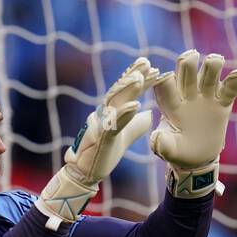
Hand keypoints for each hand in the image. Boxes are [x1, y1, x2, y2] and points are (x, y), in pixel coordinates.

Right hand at [36, 57, 158, 227]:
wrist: (86, 173)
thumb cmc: (102, 155)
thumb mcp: (124, 136)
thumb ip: (135, 124)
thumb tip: (149, 113)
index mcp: (111, 113)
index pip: (125, 92)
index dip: (137, 78)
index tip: (151, 66)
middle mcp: (104, 114)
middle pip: (119, 91)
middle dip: (132, 76)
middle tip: (146, 63)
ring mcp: (101, 124)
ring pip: (114, 102)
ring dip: (127, 88)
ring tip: (140, 77)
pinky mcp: (101, 138)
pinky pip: (113, 124)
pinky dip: (124, 113)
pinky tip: (136, 105)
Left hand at [149, 50, 236, 197]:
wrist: (198, 158)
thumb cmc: (179, 153)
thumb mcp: (169, 151)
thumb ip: (162, 145)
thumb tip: (156, 138)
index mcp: (171, 105)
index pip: (166, 89)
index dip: (166, 82)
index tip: (167, 77)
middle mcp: (187, 96)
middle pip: (187, 73)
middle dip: (188, 64)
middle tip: (192, 57)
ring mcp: (206, 97)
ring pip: (208, 75)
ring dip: (211, 65)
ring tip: (215, 60)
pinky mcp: (222, 103)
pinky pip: (229, 89)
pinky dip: (235, 81)